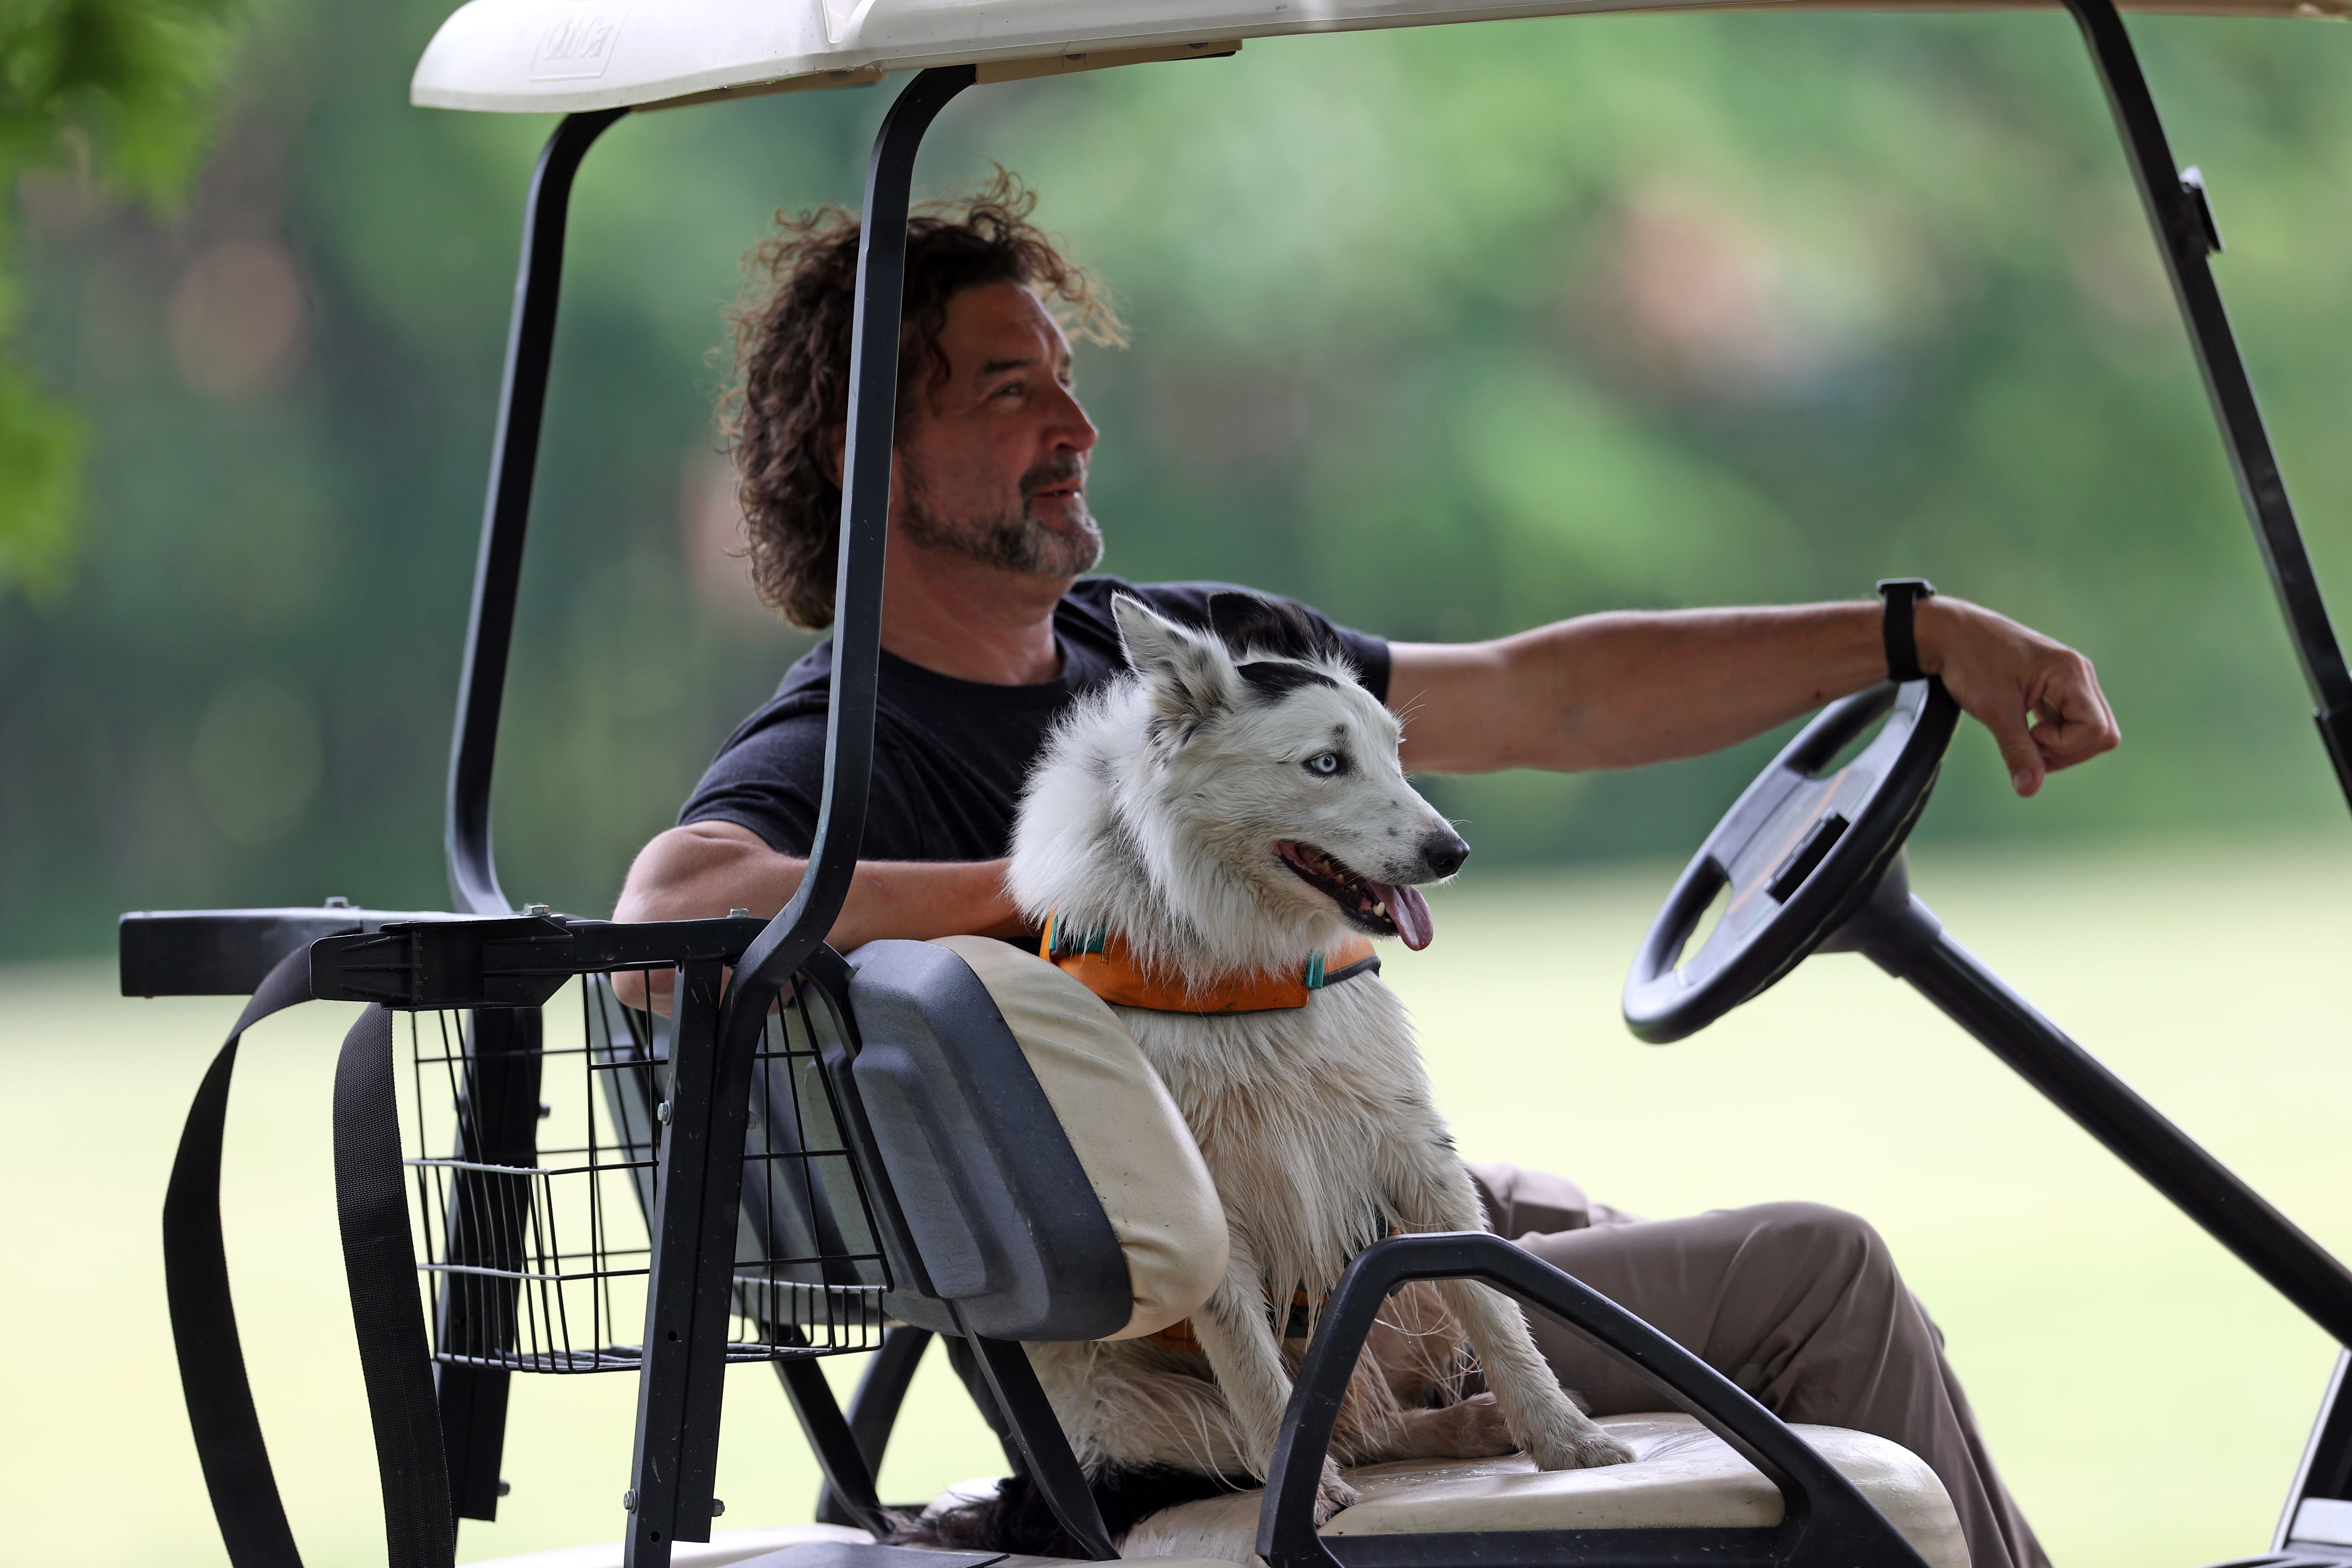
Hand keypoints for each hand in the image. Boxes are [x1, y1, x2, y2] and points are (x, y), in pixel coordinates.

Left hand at [1916, 597, 2119, 795]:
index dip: (2065, 745)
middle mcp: (2078, 674)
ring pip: (2087, 729)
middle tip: (2027, 742)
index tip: (2031, 734)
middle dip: (2066, 750)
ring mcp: (2069, 679)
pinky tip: (2024, 727)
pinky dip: (2051, 733)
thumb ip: (2017, 750)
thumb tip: (2030, 789)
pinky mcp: (2056, 686)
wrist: (1948, 633)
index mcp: (2071, 673)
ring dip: (2058, 744)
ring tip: (2022, 735)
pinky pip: (2069, 720)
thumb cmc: (1970, 662)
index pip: (2098, 730)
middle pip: (2101, 733)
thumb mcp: (1994, 711)